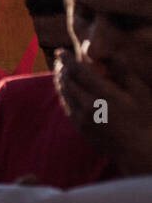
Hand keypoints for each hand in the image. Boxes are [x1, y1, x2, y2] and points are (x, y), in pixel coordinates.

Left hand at [54, 45, 151, 175]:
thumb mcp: (139, 92)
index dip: (66, 59)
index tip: (60, 51)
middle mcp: (88, 106)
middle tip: (60, 58)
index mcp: (103, 94)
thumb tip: (108, 53)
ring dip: (60, 80)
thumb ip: (123, 71)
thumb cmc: (144, 119)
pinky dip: (64, 94)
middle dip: (61, 68)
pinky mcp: (79, 127)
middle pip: (66, 81)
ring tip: (61, 70)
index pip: (77, 71)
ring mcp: (81, 118)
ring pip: (64, 93)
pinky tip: (67, 90)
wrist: (138, 151)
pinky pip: (66, 106)